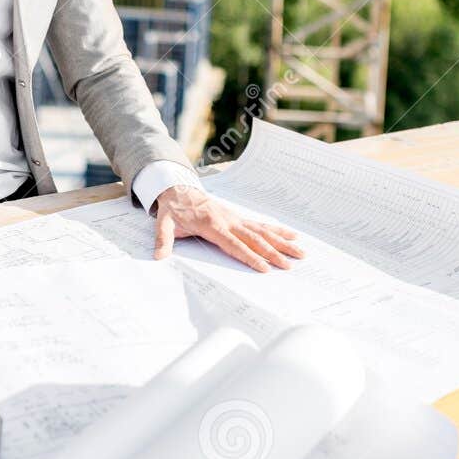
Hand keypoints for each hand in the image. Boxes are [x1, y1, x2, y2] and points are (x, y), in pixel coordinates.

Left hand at [151, 184, 304, 271]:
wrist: (178, 190)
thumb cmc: (173, 210)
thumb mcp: (163, 223)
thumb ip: (162, 239)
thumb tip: (159, 256)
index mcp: (212, 225)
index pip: (234, 244)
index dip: (249, 257)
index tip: (264, 268)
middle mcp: (228, 221)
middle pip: (255, 239)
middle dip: (273, 253)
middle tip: (290, 265)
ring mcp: (236, 219)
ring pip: (263, 232)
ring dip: (282, 242)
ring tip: (300, 252)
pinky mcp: (239, 218)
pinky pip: (261, 225)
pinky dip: (278, 231)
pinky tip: (292, 236)